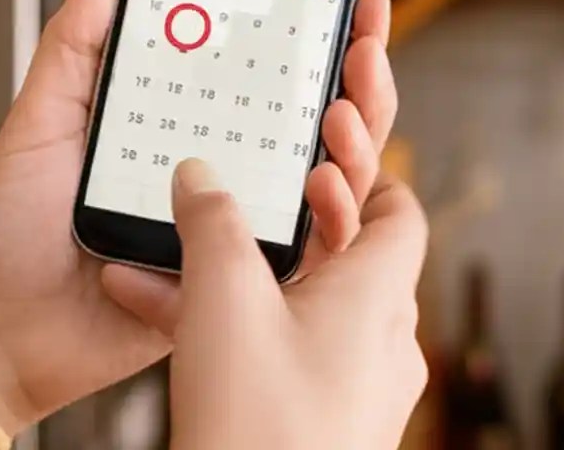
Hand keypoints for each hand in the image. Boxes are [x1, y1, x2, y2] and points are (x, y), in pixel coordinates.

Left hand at [0, 0, 398, 434]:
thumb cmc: (9, 227)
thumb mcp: (42, 121)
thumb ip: (75, 46)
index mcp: (179, 128)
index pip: (259, 73)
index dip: (307, 36)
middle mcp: (216, 173)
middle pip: (308, 124)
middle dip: (355, 80)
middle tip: (365, 41)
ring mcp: (230, 228)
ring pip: (320, 186)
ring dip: (351, 144)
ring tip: (345, 110)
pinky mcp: (234, 284)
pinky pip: (296, 257)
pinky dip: (326, 223)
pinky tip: (329, 185)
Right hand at [103, 159, 428, 449]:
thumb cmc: (261, 432)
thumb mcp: (226, 301)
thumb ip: (213, 224)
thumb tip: (203, 177)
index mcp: (377, 296)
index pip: (398, 211)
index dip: (366, 169)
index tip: (328, 143)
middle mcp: (379, 341)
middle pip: (350, 251)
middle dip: (300, 210)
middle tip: (264, 176)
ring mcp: (353, 388)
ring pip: (305, 302)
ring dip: (253, 266)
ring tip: (193, 242)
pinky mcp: (318, 421)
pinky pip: (283, 350)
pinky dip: (237, 321)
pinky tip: (166, 311)